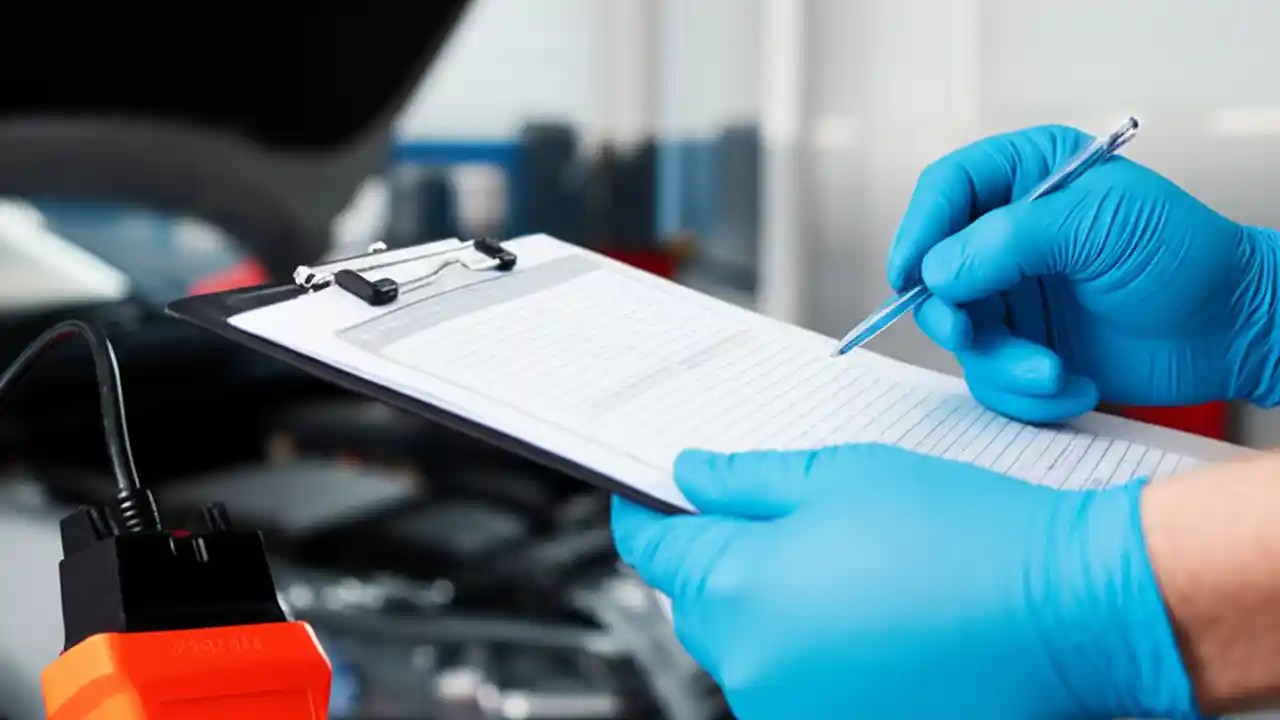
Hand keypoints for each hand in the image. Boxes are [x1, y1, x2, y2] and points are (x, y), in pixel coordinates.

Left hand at [612, 444, 1200, 718]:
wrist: (1064, 612)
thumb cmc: (963, 537)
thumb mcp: (838, 476)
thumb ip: (745, 481)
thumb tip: (690, 477)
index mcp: (739, 591)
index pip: (653, 549)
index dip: (649, 514)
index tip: (652, 496)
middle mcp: (752, 669)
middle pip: (697, 602)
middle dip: (721, 559)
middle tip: (780, 521)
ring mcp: (792, 714)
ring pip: (746, 649)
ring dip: (770, 611)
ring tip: (847, 571)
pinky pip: (793, 687)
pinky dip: (810, 653)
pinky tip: (868, 618)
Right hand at [887, 124, 1279, 422]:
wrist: (1230, 331)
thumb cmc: (1183, 256)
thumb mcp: (1099, 225)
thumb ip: (1009, 241)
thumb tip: (937, 270)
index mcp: (1026, 178)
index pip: (946, 190)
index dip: (919, 227)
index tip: (908, 272)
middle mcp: (1007, 236)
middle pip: (935, 271)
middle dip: (952, 312)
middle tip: (972, 332)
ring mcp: (1013, 294)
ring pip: (960, 334)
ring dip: (1002, 363)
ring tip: (1054, 372)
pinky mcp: (1023, 347)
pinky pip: (989, 378)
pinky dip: (1024, 393)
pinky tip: (1075, 385)